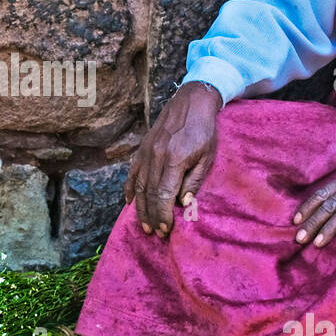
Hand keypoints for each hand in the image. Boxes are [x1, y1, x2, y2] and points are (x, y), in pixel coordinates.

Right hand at [125, 81, 223, 237]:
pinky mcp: (142, 149)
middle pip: (148, 194)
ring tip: (144, 225)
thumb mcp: (206, 157)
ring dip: (140, 208)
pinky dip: (129, 190)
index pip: (162, 195)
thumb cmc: (204, 131)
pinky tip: (130, 203)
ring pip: (137, 186)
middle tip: (155, 233)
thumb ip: (194, 181)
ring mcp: (146, 152)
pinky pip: (132, 173)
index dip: (162, 214)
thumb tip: (182, 204)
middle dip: (151, 216)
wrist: (190, 102)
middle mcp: (155, 157)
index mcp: (173, 159)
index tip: (165, 229)